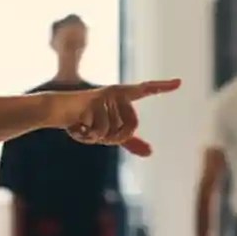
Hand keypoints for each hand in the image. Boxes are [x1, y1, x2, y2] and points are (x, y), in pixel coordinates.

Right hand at [59, 79, 180, 156]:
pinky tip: (78, 127)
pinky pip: (99, 130)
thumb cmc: (85, 120)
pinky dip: (87, 135)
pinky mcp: (92, 101)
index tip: (180, 83)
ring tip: (85, 127)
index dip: (163, 87)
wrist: (56, 110)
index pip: (146, 90)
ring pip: (113, 131)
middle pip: (132, 125)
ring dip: (98, 138)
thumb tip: (151, 153)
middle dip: (117, 138)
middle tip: (99, 136)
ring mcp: (105, 96)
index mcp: (123, 96)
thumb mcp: (110, 133)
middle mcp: (117, 93)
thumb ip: (130, 141)